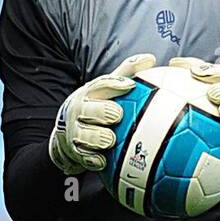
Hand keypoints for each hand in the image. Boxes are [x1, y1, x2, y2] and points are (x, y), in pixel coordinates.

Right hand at [49, 53, 155, 173]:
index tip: (129, 85)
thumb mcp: (107, 88)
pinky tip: (102, 161)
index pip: (101, 85)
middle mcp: (81, 110)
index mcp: (91, 93)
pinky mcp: (76, 152)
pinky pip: (84, 157)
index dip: (114, 84)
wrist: (69, 132)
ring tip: (109, 139)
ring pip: (84, 135)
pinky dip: (93, 159)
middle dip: (102, 111)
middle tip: (116, 115)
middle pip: (89, 109)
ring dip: (97, 137)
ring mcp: (77, 132)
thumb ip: (127, 73)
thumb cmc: (96, 106)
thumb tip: (150, 59)